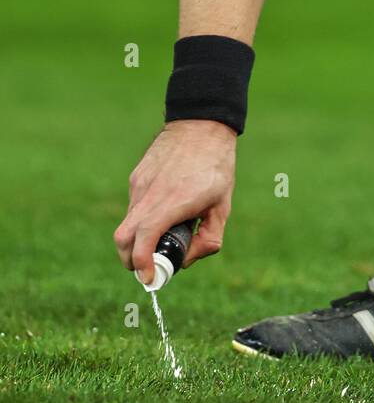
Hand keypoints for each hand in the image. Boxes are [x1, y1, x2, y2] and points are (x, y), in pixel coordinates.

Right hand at [114, 120, 236, 283]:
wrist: (201, 124)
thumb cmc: (216, 166)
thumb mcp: (222, 207)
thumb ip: (208, 240)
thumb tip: (186, 260)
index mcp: (174, 202)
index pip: (144, 240)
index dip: (141, 265)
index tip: (149, 278)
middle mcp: (150, 193)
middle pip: (122, 239)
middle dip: (131, 260)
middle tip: (148, 267)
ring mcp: (139, 184)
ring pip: (127, 223)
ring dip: (138, 238)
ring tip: (164, 232)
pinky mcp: (136, 177)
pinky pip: (133, 206)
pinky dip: (142, 219)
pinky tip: (163, 209)